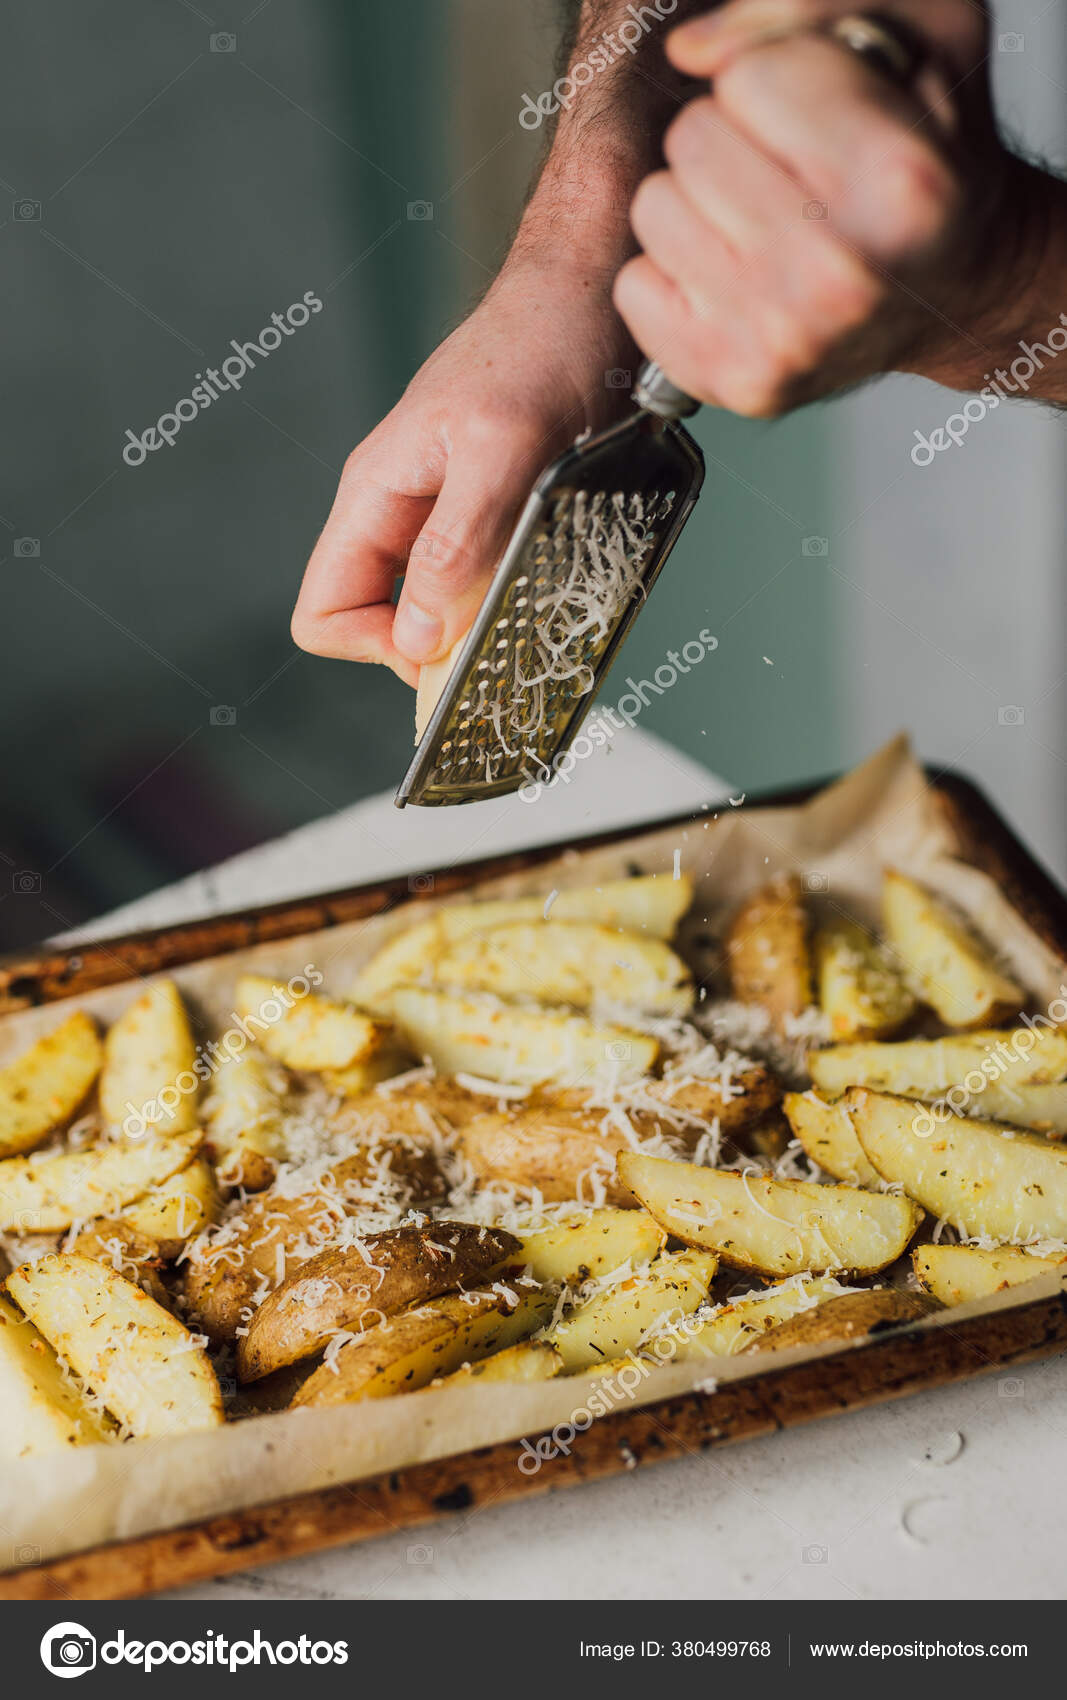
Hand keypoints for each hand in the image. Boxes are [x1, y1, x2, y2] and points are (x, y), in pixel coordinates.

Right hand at [291, 263, 634, 684]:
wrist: (591, 292)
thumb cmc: (544, 346)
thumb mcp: (503, 451)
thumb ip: (454, 546)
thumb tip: (418, 638)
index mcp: (375, 496)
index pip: (324, 611)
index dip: (376, 648)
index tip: (450, 648)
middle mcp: (400, 511)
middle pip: (382, 620)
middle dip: (440, 643)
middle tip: (506, 629)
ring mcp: (444, 512)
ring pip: (439, 607)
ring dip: (486, 619)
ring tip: (541, 595)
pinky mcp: (491, 511)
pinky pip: (484, 579)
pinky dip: (518, 592)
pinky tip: (561, 573)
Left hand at [614, 0, 1041, 414]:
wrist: (955, 289)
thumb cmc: (927, 165)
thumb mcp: (912, 39)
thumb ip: (805, 9)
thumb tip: (690, 50)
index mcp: (901, 182)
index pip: (749, 76)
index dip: (777, 78)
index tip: (821, 116)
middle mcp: (841, 273)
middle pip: (691, 139)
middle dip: (731, 140)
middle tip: (791, 175)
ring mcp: (781, 338)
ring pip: (655, 207)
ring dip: (697, 205)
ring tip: (764, 224)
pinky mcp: (733, 381)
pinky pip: (634, 286)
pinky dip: (673, 276)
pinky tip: (736, 278)